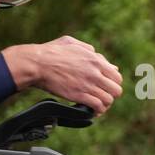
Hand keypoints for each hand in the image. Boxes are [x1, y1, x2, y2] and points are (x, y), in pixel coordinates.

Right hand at [2, 37, 122, 114]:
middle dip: (110, 95)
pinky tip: (91, 112)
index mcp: (95, 60)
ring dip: (104, 105)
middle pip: (116, 90)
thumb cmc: (51, 51)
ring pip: (108, 100)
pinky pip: (97, 106)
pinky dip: (96, 111)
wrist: (38, 64)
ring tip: (97, 106)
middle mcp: (95, 73)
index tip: (105, 88)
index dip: (112, 84)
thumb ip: (90, 50)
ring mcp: (88, 85)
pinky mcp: (78, 95)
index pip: (116, 76)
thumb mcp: (72, 43)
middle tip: (102, 98)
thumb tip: (102, 60)